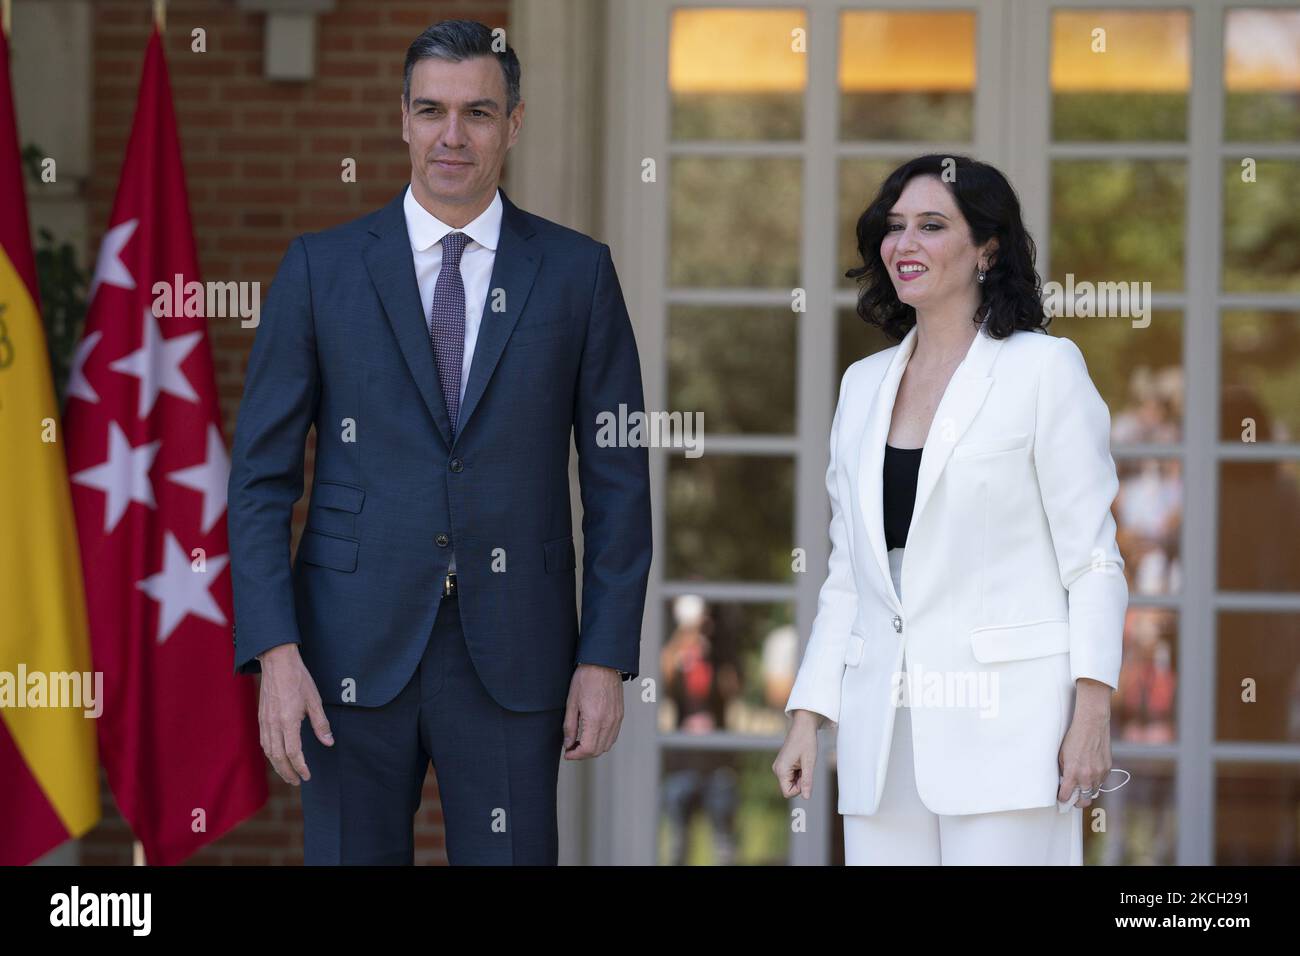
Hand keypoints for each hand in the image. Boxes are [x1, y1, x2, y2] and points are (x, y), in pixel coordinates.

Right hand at [256, 643, 332, 785]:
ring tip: (288, 774)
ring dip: (278, 765)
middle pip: (278, 757)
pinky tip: (277, 757)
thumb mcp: (314, 700)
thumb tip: (328, 742)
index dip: (300, 767)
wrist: (277, 662)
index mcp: (287, 720)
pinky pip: (264, 741)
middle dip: (287, 772)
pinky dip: (270, 754)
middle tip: (297, 782)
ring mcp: (264, 721)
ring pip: (268, 751)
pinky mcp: (261, 717)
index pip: (293, 752)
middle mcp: (273, 724)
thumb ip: (321, 724)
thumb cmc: (298, 679)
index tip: (307, 776)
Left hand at [562, 664, 623, 759]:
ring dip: (593, 749)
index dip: (575, 755)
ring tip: (580, 742)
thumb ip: (569, 726)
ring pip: (607, 745)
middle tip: (571, 749)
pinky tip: (592, 734)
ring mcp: (617, 719)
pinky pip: (613, 736)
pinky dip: (603, 741)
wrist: (604, 663)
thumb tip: (568, 743)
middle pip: (598, 750)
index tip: (567, 753)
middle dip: (583, 754)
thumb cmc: (586, 678)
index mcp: (595, 719)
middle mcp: (609, 722)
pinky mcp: (620, 715)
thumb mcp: (572, 702)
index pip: (587, 749)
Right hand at [773, 710, 821, 798]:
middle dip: (800, 781)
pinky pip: (790, 775)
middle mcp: (777, 769)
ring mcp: (779, 766)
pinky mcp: (782, 764)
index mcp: (781, 770)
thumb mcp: (809, 763)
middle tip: (806, 766)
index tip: (805, 775)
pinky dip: (798, 772)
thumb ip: (806, 781)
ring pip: (791, 782)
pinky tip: (801, 761)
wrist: (803, 726)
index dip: (799, 789)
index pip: (788, 793)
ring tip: (804, 762)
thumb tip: (806, 797)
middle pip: (789, 788)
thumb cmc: (806, 742)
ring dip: (800, 776)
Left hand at [1057, 678, 1112, 808]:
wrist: (1091, 725)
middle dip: (1078, 802)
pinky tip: (1091, 774)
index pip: (1067, 795)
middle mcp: (1087, 776)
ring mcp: (1099, 773)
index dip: (1063, 798)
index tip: (1062, 799)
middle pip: (1084, 800)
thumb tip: (1065, 781)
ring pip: (1094, 792)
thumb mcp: (1062, 755)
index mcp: (1073, 773)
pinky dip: (1096, 781)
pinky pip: (1101, 781)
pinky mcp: (1107, 768)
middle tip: (1073, 800)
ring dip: (1088, 791)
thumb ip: (1065, 770)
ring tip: (1082, 787)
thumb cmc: (1074, 738)